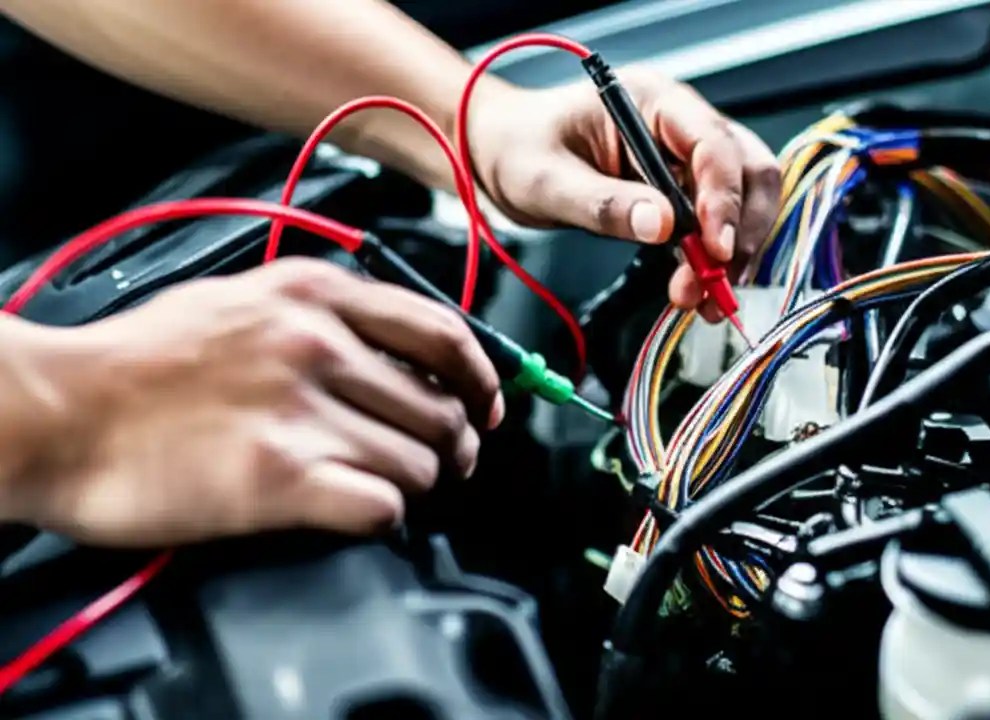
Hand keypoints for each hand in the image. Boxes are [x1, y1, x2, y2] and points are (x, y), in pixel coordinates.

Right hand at [0, 259, 501, 545]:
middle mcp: (320, 344)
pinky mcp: (283, 477)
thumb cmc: (137, 361)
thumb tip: (389, 345)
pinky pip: (381, 506)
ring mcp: (304, 410)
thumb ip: (319, 311)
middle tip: (440, 466)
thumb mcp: (238, 297)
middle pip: (442, 410)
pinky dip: (381, 517)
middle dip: (451, 447)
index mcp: (315, 295)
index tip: (488, 406)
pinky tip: (357, 512)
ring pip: (420, 463)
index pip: (445, 334)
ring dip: (413, 486)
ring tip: (386, 490)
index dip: (482, 379)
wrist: (58, 410)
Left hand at [468, 71, 780, 319]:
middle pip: (747, 171)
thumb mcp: (547, 180)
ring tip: (704, 299)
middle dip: (741, 230)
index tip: (716, 249)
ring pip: (742, 201)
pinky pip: (715, 225)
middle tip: (718, 281)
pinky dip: (713, 261)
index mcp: (652, 101)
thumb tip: (662, 227)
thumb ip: (604, 204)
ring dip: (733, 252)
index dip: (724, 197)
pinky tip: (696, 291)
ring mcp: (685, 158)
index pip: (713, 143)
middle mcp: (680, 124)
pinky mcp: (681, 193)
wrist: (499, 155)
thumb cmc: (517, 149)